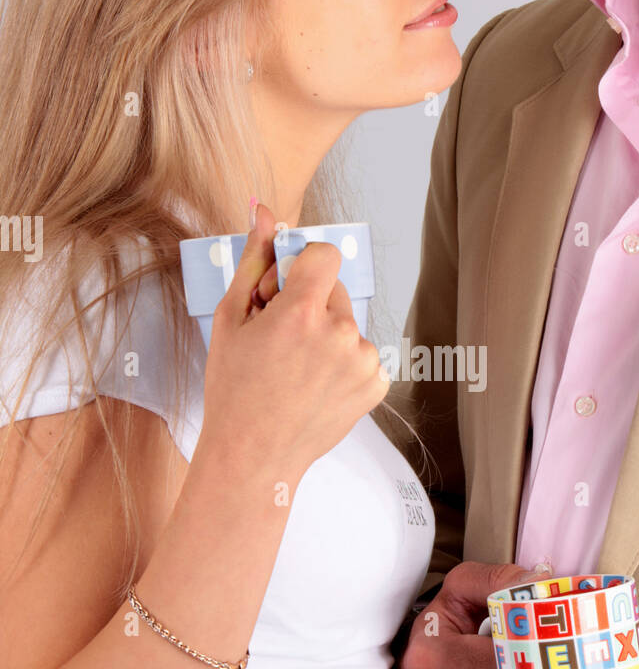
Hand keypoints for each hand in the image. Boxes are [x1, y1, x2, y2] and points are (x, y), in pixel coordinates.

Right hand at [198, 202, 389, 483]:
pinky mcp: (376, 385)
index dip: (302, 267)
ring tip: (294, 369)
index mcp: (303, 314)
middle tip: (278, 339)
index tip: (286, 288)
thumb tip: (265, 213)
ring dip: (326, 336)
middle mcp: (341, 335)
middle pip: (334, 291)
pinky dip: (342, 363)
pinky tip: (314, 385)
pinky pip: (362, 355)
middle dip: (309, 304)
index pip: (324, 254)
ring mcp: (362, 362)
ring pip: (347, 325)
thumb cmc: (234, 390)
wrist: (253, 455)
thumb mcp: (232, 319)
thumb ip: (254, 261)